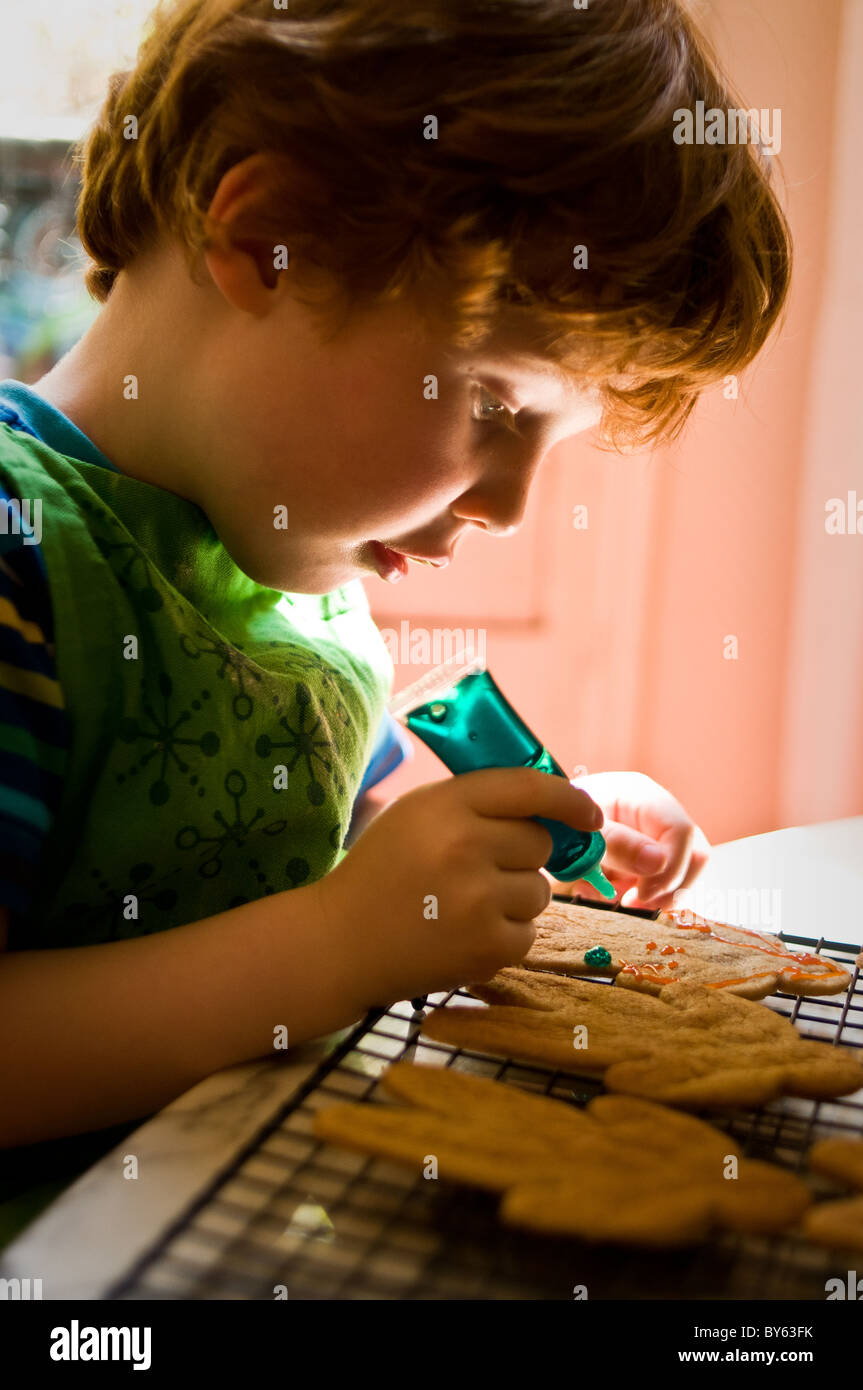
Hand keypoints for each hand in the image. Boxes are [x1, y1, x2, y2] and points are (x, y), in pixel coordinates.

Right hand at [318, 767, 602, 1006]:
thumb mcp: (415, 814)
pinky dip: (504, 935)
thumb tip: (548, 804)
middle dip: (518, 855)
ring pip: (540, 891)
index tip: (588, 814)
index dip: (567, 799)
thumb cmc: (381, 872)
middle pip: (539, 843)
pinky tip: (462, 934)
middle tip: (475, 869)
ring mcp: (479, 901)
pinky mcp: (488, 948)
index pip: (528, 789)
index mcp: (446, 806)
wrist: (339, 944)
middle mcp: (466, 848)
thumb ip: (474, 801)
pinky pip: (529, 932)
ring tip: (462, 906)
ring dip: (513, 898)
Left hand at [550, 770, 709, 910]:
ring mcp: (652, 835)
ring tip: (615, 898)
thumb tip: (660, 862)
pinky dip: (638, 896)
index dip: (670, 869)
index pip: (681, 831)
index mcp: (641, 794)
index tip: (641, 897)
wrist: (529, 826)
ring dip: (655, 894)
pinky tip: (607, 894)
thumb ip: (617, 844)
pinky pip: (661, 883)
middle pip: (695, 853)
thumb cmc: (551, 821)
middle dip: (670, 885)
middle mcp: (654, 813)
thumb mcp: (578, 833)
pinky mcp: (644, 858)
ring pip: (683, 872)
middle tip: (633, 903)